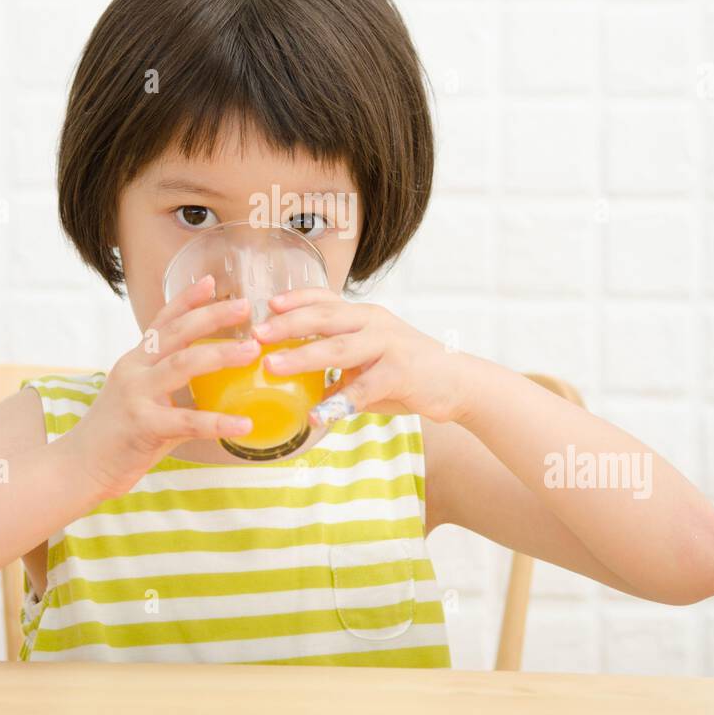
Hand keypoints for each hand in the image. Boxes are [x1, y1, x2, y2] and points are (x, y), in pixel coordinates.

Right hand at [62, 274, 261, 499]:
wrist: (79, 467)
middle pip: (177, 333)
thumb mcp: (140, 398)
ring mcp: (137, 395)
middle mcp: (134, 370)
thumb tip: (214, 382)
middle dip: (212, 316)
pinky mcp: (143, 425)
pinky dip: (218, 422)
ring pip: (183, 365)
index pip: (162, 321)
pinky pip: (188, 421)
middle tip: (245, 306)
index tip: (212, 282)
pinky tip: (244, 424)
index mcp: (135, 361)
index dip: (186, 300)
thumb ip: (171, 386)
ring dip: (221, 355)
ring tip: (252, 352)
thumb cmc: (117, 436)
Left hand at [251, 288, 465, 426]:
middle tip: (255, 333)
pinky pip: (364, 389)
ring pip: (338, 348)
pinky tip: (316, 416)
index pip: (325, 298)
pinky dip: (338, 403)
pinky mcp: (401, 373)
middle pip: (324, 317)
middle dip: (287, 324)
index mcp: (363, 315)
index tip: (267, 304)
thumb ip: (335, 363)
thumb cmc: (405, 371)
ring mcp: (388, 345)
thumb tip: (294, 379)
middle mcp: (374, 322)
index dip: (295, 298)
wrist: (458, 383)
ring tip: (272, 366)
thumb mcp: (369, 358)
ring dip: (302, 357)